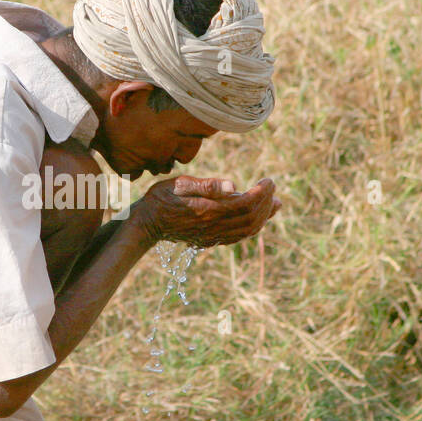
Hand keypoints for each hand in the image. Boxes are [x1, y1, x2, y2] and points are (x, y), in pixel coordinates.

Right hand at [130, 176, 280, 247]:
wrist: (146, 223)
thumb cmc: (161, 198)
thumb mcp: (180, 184)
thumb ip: (208, 185)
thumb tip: (234, 185)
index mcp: (208, 211)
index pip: (246, 203)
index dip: (262, 193)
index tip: (269, 180)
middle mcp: (213, 227)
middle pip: (251, 218)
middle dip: (267, 202)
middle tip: (272, 187)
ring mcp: (212, 236)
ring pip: (247, 230)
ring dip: (264, 216)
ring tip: (275, 203)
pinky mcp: (210, 240)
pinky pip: (239, 236)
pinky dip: (253, 227)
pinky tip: (258, 217)